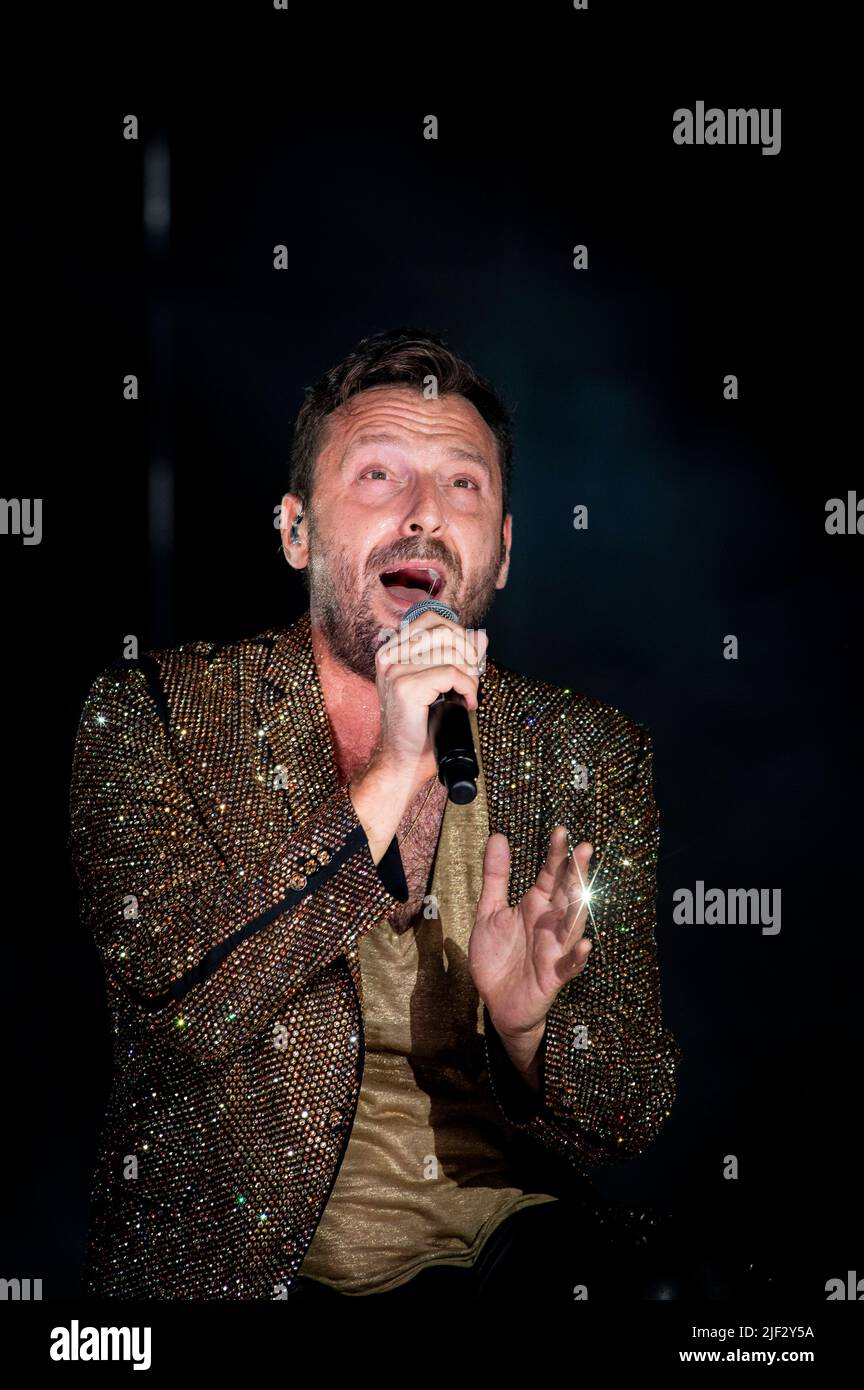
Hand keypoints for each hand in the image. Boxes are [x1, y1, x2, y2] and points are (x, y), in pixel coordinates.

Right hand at [373, 613, 487, 793]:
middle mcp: (389, 657)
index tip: (468, 662)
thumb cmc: (419, 728)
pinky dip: (468, 688)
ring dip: (470, 675)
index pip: (433, 620)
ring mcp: (395, 671)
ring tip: (468, 694)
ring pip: (451, 653)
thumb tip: (480, 637)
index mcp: (391, 651)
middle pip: (445, 632)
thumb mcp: (438, 686)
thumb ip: (455, 659)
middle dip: (469, 655)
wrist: (403, 762)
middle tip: (471, 681)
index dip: (460, 635)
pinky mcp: (406, 688)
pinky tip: (467, 704)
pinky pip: (451, 673)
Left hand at [469, 827, 593, 1039]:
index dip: (556, 855)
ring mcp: (554, 949)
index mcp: (536, 907)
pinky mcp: (553, 976)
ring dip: (579, 907)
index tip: (561, 831)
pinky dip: (578, 956)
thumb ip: (496, 877)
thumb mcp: (489, 912)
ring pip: (573, 924)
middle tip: (584, 847)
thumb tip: (497, 836)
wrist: (496, 1003)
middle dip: (576, 873)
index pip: (550, 876)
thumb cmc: (498, 957)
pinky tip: (585, 944)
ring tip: (583, 886)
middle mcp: (550, 924)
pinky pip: (569, 965)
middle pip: (568, 894)